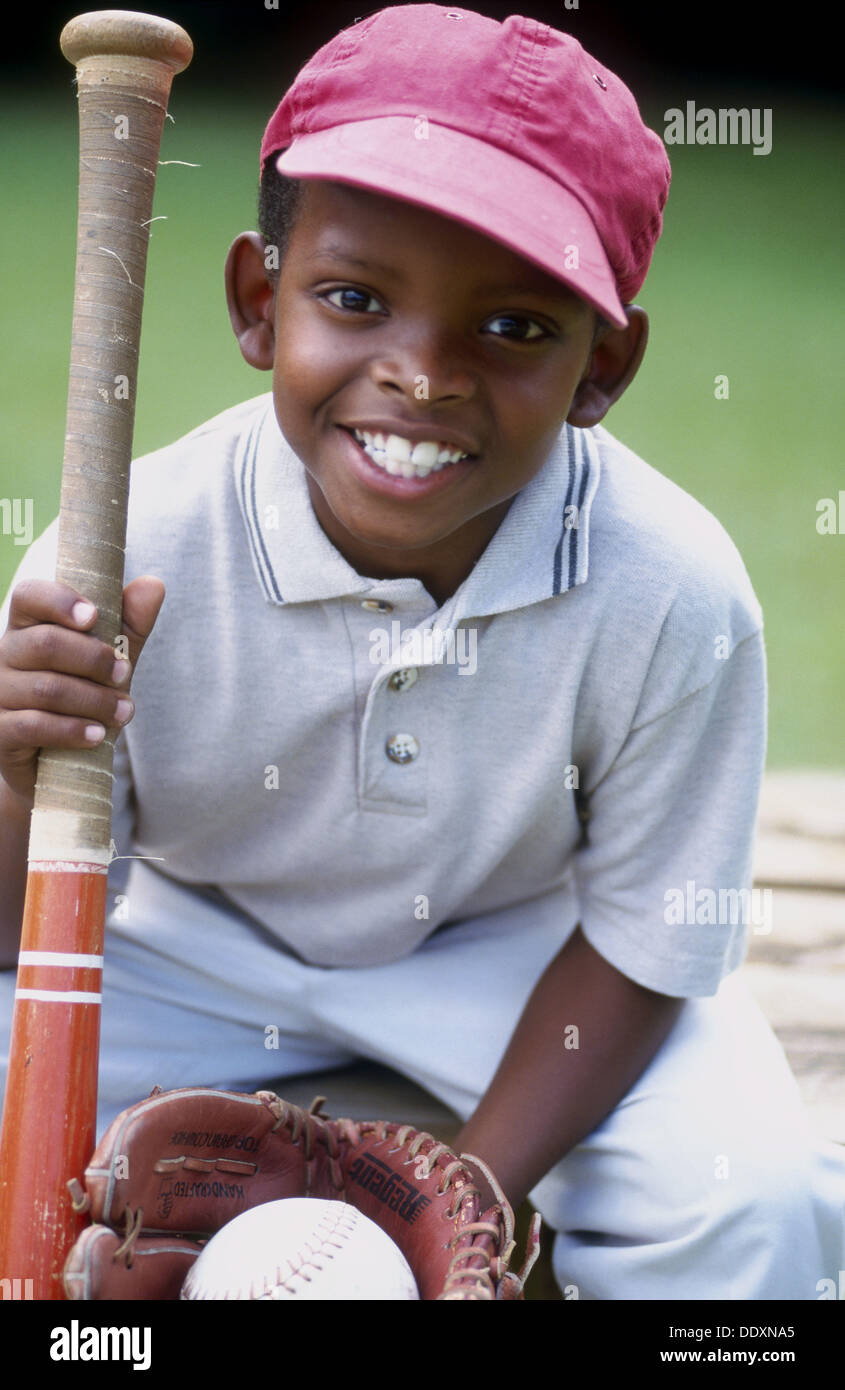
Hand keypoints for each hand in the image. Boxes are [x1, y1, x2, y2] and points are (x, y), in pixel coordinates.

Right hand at [0, 575, 164, 804]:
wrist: (57, 761)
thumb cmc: (84, 696)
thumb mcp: (111, 659)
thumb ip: (129, 625)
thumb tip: (154, 584)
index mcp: (28, 627)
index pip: (29, 596)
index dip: (60, 601)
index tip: (94, 617)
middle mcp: (6, 654)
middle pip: (46, 644)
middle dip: (94, 659)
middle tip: (125, 675)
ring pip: (46, 688)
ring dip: (95, 700)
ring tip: (124, 712)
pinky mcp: (1, 731)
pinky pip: (34, 725)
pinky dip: (72, 729)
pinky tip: (97, 735)